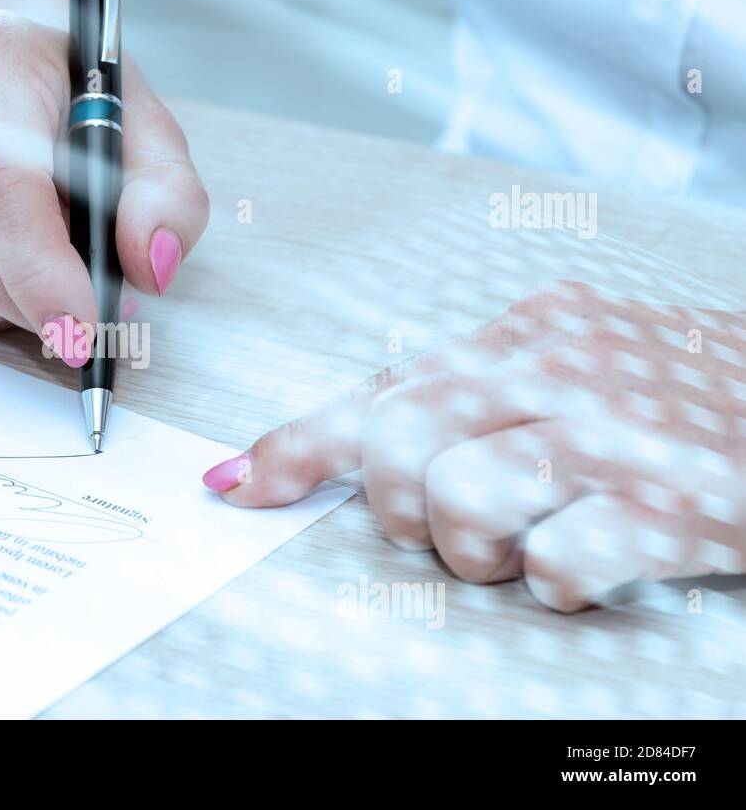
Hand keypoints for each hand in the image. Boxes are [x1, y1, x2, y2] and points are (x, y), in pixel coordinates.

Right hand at [0, 0, 209, 362]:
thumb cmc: (68, 98)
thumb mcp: (141, 128)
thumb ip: (168, 196)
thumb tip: (151, 266)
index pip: (0, 186)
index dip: (42, 272)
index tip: (82, 328)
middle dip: (42, 303)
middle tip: (88, 300)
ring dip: (13, 304)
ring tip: (43, 254)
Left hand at [204, 280, 745, 611]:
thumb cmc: (680, 400)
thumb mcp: (575, 366)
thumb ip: (473, 393)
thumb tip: (361, 433)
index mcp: (528, 333)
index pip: (383, 391)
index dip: (298, 445)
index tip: (238, 486)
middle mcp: (561, 370)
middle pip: (399, 444)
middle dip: (397, 510)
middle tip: (446, 529)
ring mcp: (616, 435)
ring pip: (461, 499)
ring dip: (471, 552)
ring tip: (517, 551)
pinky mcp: (673, 504)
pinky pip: (558, 561)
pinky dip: (552, 584)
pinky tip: (580, 569)